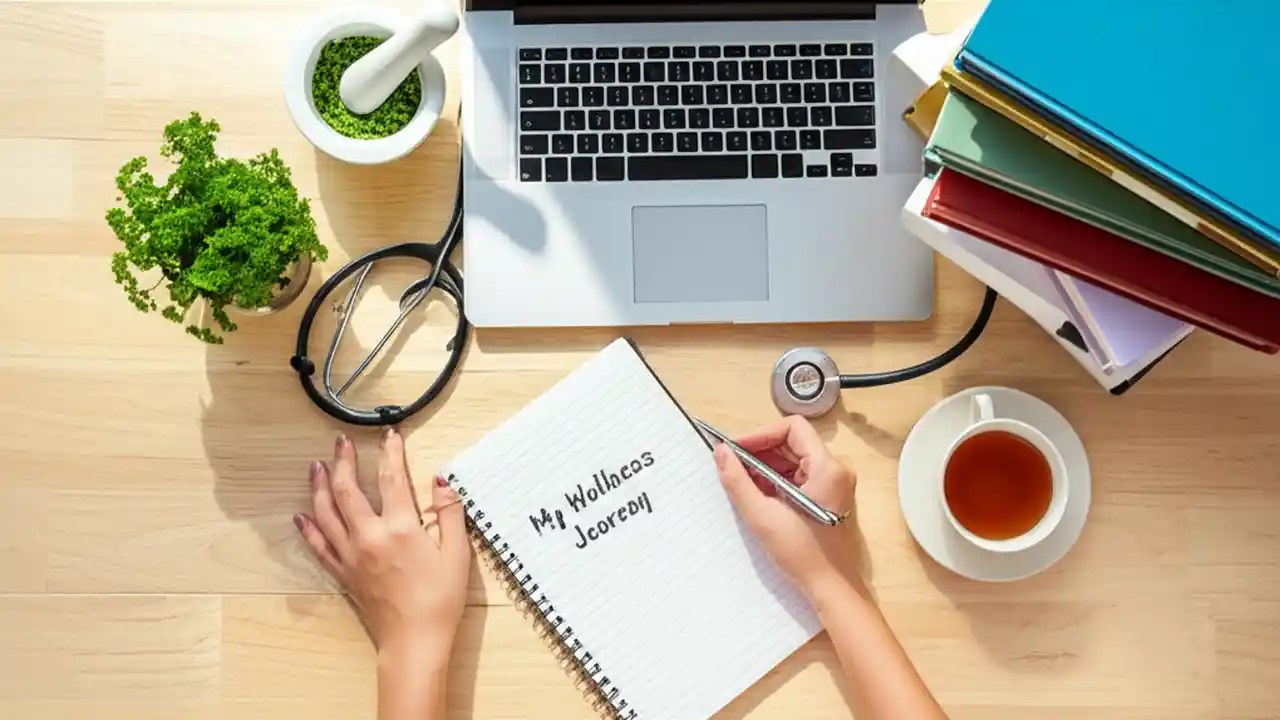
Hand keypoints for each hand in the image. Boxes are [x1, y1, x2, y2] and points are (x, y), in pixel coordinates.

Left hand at [294, 428, 469, 662]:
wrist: (415, 641)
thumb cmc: (440, 599)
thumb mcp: (457, 554)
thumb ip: (449, 513)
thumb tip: (442, 479)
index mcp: (401, 528)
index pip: (392, 479)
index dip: (390, 453)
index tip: (389, 435)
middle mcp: (370, 537)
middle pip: (349, 490)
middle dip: (343, 461)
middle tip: (340, 442)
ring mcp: (352, 556)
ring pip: (327, 514)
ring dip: (320, 487)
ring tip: (317, 467)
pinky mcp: (344, 574)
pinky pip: (320, 546)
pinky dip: (308, 528)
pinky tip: (301, 515)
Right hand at [714, 416, 861, 600]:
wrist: (832, 587)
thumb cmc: (803, 554)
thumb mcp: (763, 516)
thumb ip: (738, 481)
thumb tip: (721, 452)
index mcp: (827, 468)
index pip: (792, 428)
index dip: (760, 434)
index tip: (735, 450)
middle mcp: (835, 469)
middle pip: (793, 442)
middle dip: (760, 450)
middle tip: (732, 465)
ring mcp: (833, 483)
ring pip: (794, 459)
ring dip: (766, 466)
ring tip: (742, 481)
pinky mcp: (827, 496)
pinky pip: (799, 476)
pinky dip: (776, 480)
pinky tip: (757, 494)